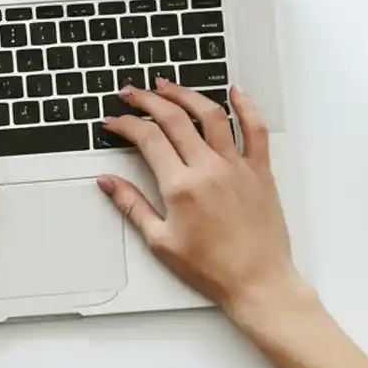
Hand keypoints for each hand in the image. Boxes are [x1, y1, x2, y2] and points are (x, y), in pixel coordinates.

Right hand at [97, 80, 298, 313]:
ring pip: (211, 115)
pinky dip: (246, 106)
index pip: (148, 139)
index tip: (113, 121)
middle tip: (132, 93)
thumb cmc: (211, 268)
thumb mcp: (160, 241)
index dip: (126, 124)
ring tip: (168, 86)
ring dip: (186, 94)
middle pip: (174, 118)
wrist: (258, 282)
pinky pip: (256, 130)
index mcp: (181, 187)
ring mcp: (237, 166)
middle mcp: (209, 169)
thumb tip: (107, 182)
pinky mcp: (260, 170)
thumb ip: (131, 205)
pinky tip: (235, 92)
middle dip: (148, 100)